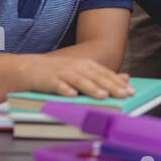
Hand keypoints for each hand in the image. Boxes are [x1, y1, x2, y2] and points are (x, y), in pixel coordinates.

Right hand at [20, 55, 134, 98]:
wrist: (29, 68)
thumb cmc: (59, 73)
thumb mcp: (82, 71)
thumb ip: (102, 76)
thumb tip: (126, 78)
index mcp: (86, 65)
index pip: (106, 74)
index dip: (118, 83)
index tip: (131, 92)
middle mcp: (77, 67)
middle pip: (96, 77)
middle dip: (110, 86)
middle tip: (124, 95)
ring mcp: (63, 73)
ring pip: (80, 81)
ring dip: (91, 88)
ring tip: (103, 95)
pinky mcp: (49, 79)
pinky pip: (58, 85)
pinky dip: (64, 89)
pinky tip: (71, 95)